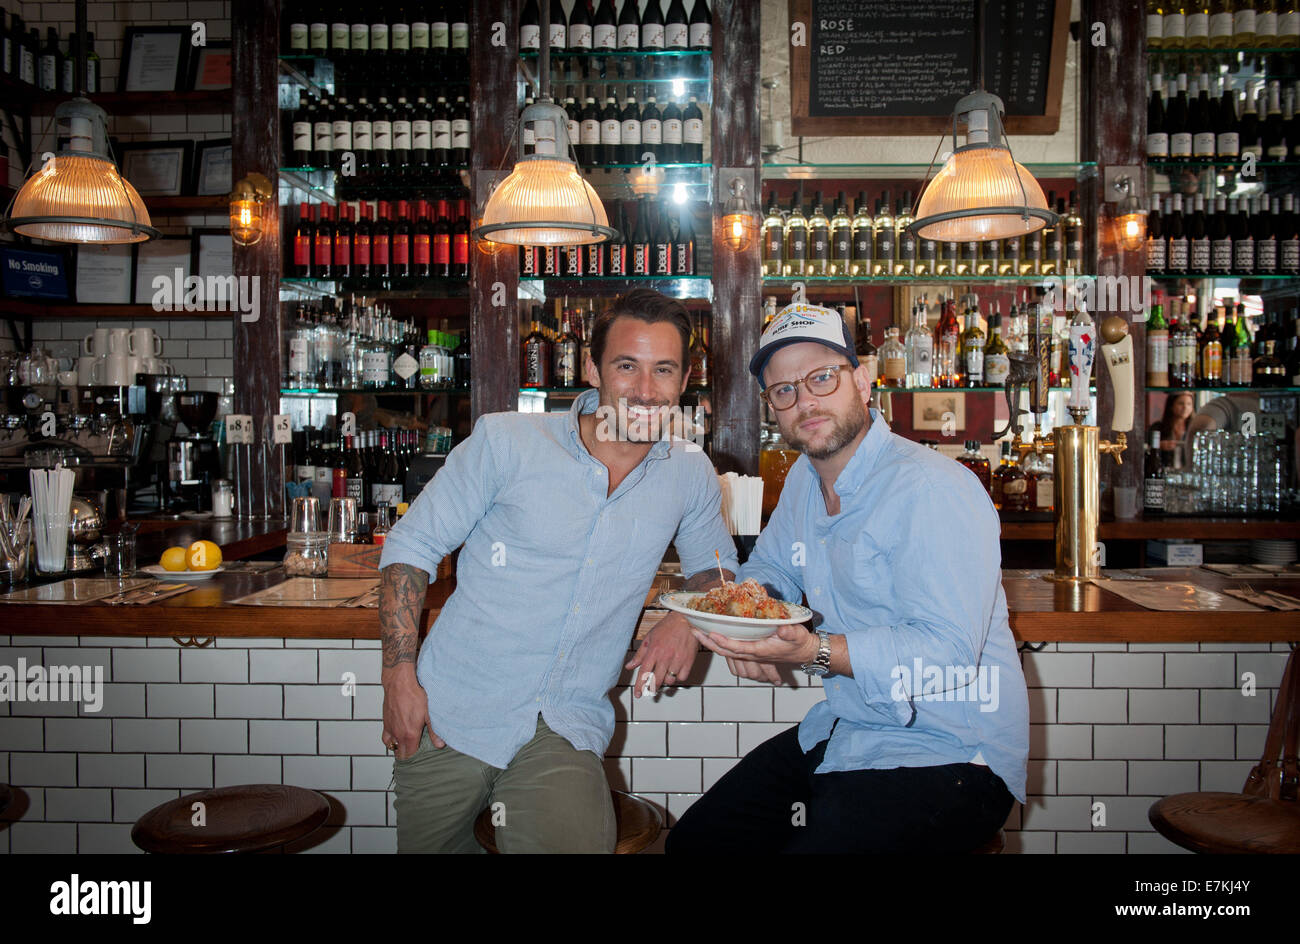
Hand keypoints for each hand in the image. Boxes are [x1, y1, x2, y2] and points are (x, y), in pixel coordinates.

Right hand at [382, 672, 442, 757]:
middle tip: (416, 751)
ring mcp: (390, 728)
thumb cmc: (414, 695)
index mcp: (409, 734)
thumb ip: (434, 731)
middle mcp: (398, 734)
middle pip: (400, 753)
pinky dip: (391, 740)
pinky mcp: (385, 722)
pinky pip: (386, 737)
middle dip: (407, 755)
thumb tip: (440, 745)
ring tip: (407, 744)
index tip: (422, 756)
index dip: (415, 758)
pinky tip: (398, 735)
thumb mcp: (429, 713)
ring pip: (392, 746)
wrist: (400, 683)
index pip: (410, 756)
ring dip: (399, 748)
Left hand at [627, 612, 697, 696]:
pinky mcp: (689, 661)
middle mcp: (665, 657)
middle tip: (651, 690)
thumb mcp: (650, 637)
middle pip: (656, 681)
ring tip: (665, 675)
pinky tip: (676, 670)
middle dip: (652, 688)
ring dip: (665, 681)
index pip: (644, 673)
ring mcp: (677, 660)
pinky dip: (678, 677)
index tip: (637, 694)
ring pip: (669, 681)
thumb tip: (629, 666)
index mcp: (653, 651)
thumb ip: (640, 654)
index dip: (639, 686)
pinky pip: (682, 678)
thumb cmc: (668, 626)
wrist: (687, 619)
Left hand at [694, 624, 818, 680]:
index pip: (737, 648)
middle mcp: (752, 654)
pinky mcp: (751, 649)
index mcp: (760, 651)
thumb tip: (783, 629)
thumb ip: (790, 633)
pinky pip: (731, 648)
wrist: (804, 652)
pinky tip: (711, 634)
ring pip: (726, 651)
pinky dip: (719, 642)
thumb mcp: (797, 636)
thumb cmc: (799, 643)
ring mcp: (750, 653)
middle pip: (725, 651)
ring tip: (697, 631)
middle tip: (693, 630)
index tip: (711, 632)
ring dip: (710, 643)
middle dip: (708, 642)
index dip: (723, 641)